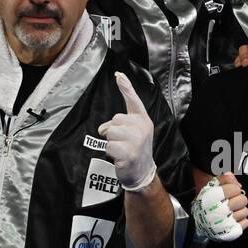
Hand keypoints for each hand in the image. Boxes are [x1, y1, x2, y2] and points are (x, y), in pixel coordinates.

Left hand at [98, 72, 155, 189]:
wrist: (142, 172)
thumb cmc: (135, 150)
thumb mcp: (136, 132)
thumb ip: (123, 123)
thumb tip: (104, 127)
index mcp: (143, 120)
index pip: (133, 100)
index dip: (126, 87)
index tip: (118, 75)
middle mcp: (142, 128)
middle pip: (115, 120)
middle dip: (113, 131)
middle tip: (122, 142)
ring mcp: (136, 140)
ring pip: (110, 132)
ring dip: (111, 142)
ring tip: (121, 149)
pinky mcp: (129, 152)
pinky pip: (109, 145)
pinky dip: (110, 152)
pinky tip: (120, 157)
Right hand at [192, 172, 247, 241]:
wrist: (201, 222)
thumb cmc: (207, 202)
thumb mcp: (211, 186)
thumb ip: (222, 179)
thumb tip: (233, 179)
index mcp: (210, 198)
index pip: (234, 189)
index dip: (234, 188)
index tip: (231, 190)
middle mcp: (216, 212)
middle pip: (242, 200)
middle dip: (238, 198)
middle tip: (232, 200)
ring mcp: (223, 224)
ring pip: (245, 211)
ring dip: (240, 209)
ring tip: (232, 210)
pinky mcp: (229, 233)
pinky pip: (245, 223)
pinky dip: (242, 220)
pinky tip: (234, 218)